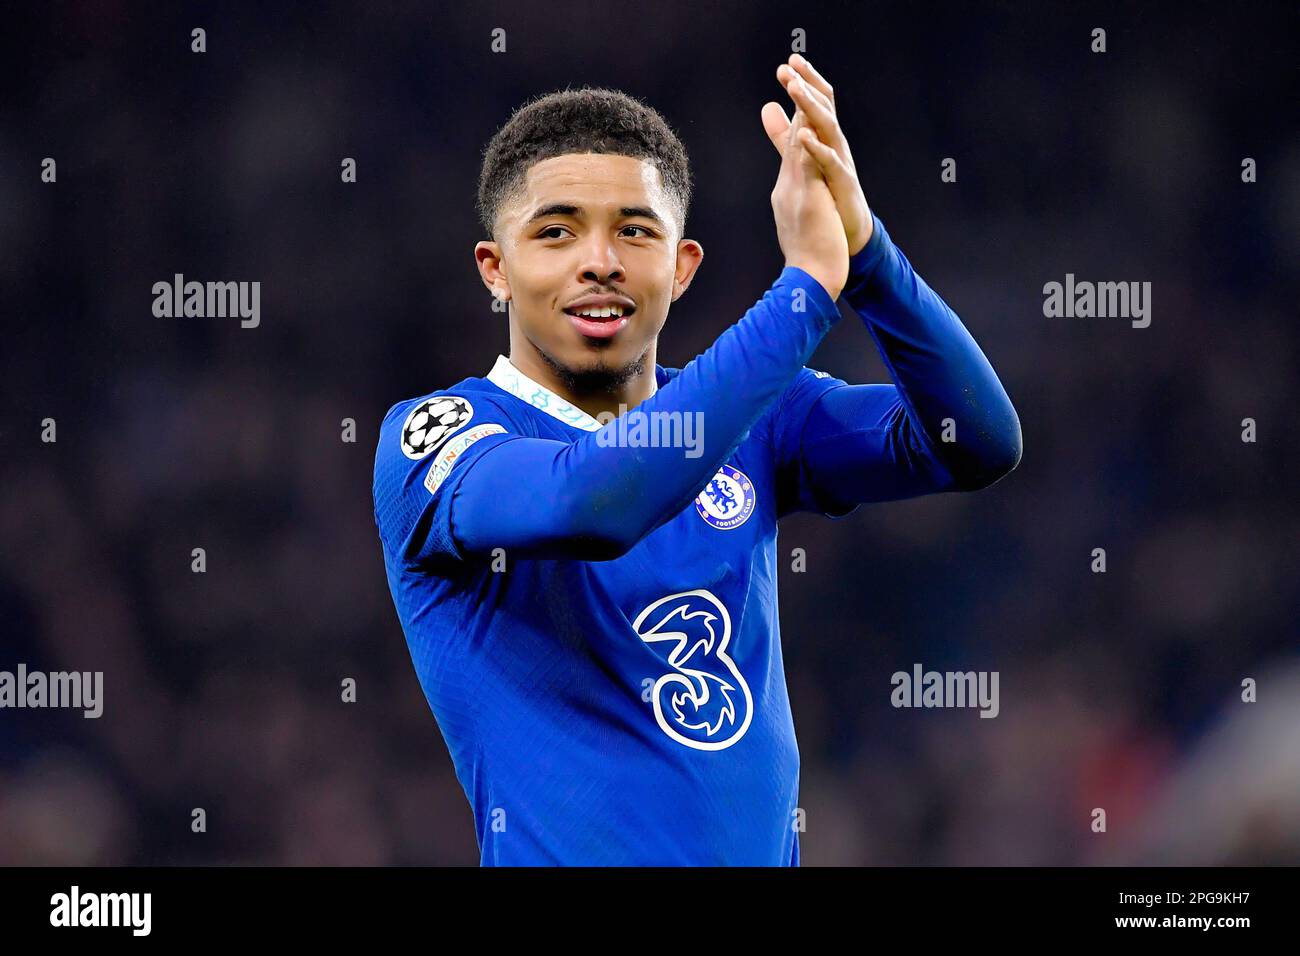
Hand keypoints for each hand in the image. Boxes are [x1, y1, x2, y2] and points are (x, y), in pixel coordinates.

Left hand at [762, 54, 873, 255]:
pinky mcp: (843, 185)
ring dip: (811, 109)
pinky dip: (818, 150)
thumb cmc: (828, 194)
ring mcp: (840, 163)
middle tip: (791, 66)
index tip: (787, 63)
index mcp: (823, 139)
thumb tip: (769, 106)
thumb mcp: (802, 158)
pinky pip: (831, 163)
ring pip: (827, 129)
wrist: (847, 233)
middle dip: (807, 86)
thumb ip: (785, 134)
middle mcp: (834, 146)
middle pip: (822, 109)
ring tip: (795, 90)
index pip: (814, 104)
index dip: (803, 83)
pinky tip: (805, 137)